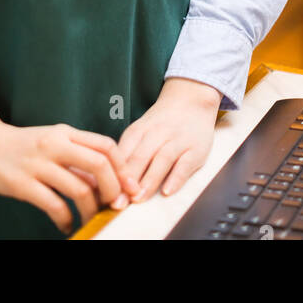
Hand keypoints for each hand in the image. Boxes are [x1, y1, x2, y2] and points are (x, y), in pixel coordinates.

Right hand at [0, 112, 141, 233]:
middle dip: (113, 190)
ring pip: (80, 189)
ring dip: (90, 211)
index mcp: (65, 132)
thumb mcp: (50, 142)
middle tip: (113, 207)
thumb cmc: (20, 146)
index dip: (123, 168)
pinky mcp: (23, 184)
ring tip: (90, 221)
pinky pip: (55, 206)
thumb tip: (104, 181)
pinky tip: (66, 226)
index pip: (106, 145)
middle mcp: (55, 145)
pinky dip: (66, 220)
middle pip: (100, 165)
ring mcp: (39, 164)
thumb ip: (74, 157)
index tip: (129, 187)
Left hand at [116, 77, 220, 200]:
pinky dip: (176, 178)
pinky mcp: (196, 148)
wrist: (191, 101)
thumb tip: (109, 182)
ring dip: (149, 180)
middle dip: (129, 181)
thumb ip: (127, 154)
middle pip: (140, 156)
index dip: (114, 174)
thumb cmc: (161, 124)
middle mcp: (158, 132)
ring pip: (162, 159)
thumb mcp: (140, 132)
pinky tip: (167, 191)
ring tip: (139, 199)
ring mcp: (178, 140)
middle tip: (119, 202)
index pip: (123, 152)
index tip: (106, 193)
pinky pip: (185, 164)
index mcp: (139, 130)